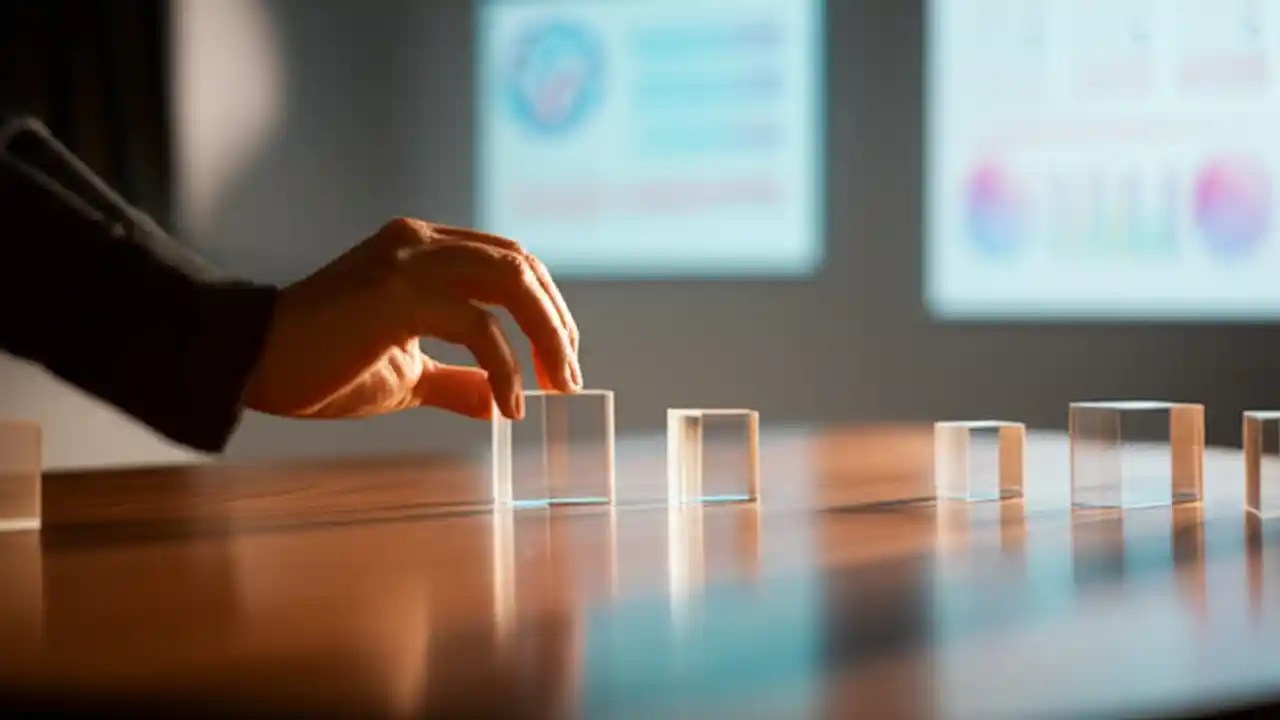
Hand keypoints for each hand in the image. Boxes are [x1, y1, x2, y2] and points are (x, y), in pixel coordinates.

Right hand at [241, 218, 580, 420]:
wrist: (248, 364)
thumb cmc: (319, 367)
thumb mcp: (405, 378)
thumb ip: (455, 381)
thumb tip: (499, 401)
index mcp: (423, 250)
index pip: (509, 262)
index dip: (546, 309)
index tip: (558, 363)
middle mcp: (420, 243)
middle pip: (521, 266)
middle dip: (558, 323)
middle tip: (569, 378)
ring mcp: (409, 261)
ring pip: (510, 281)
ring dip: (546, 335)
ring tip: (555, 386)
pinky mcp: (396, 293)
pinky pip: (477, 324)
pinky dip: (505, 366)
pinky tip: (509, 404)